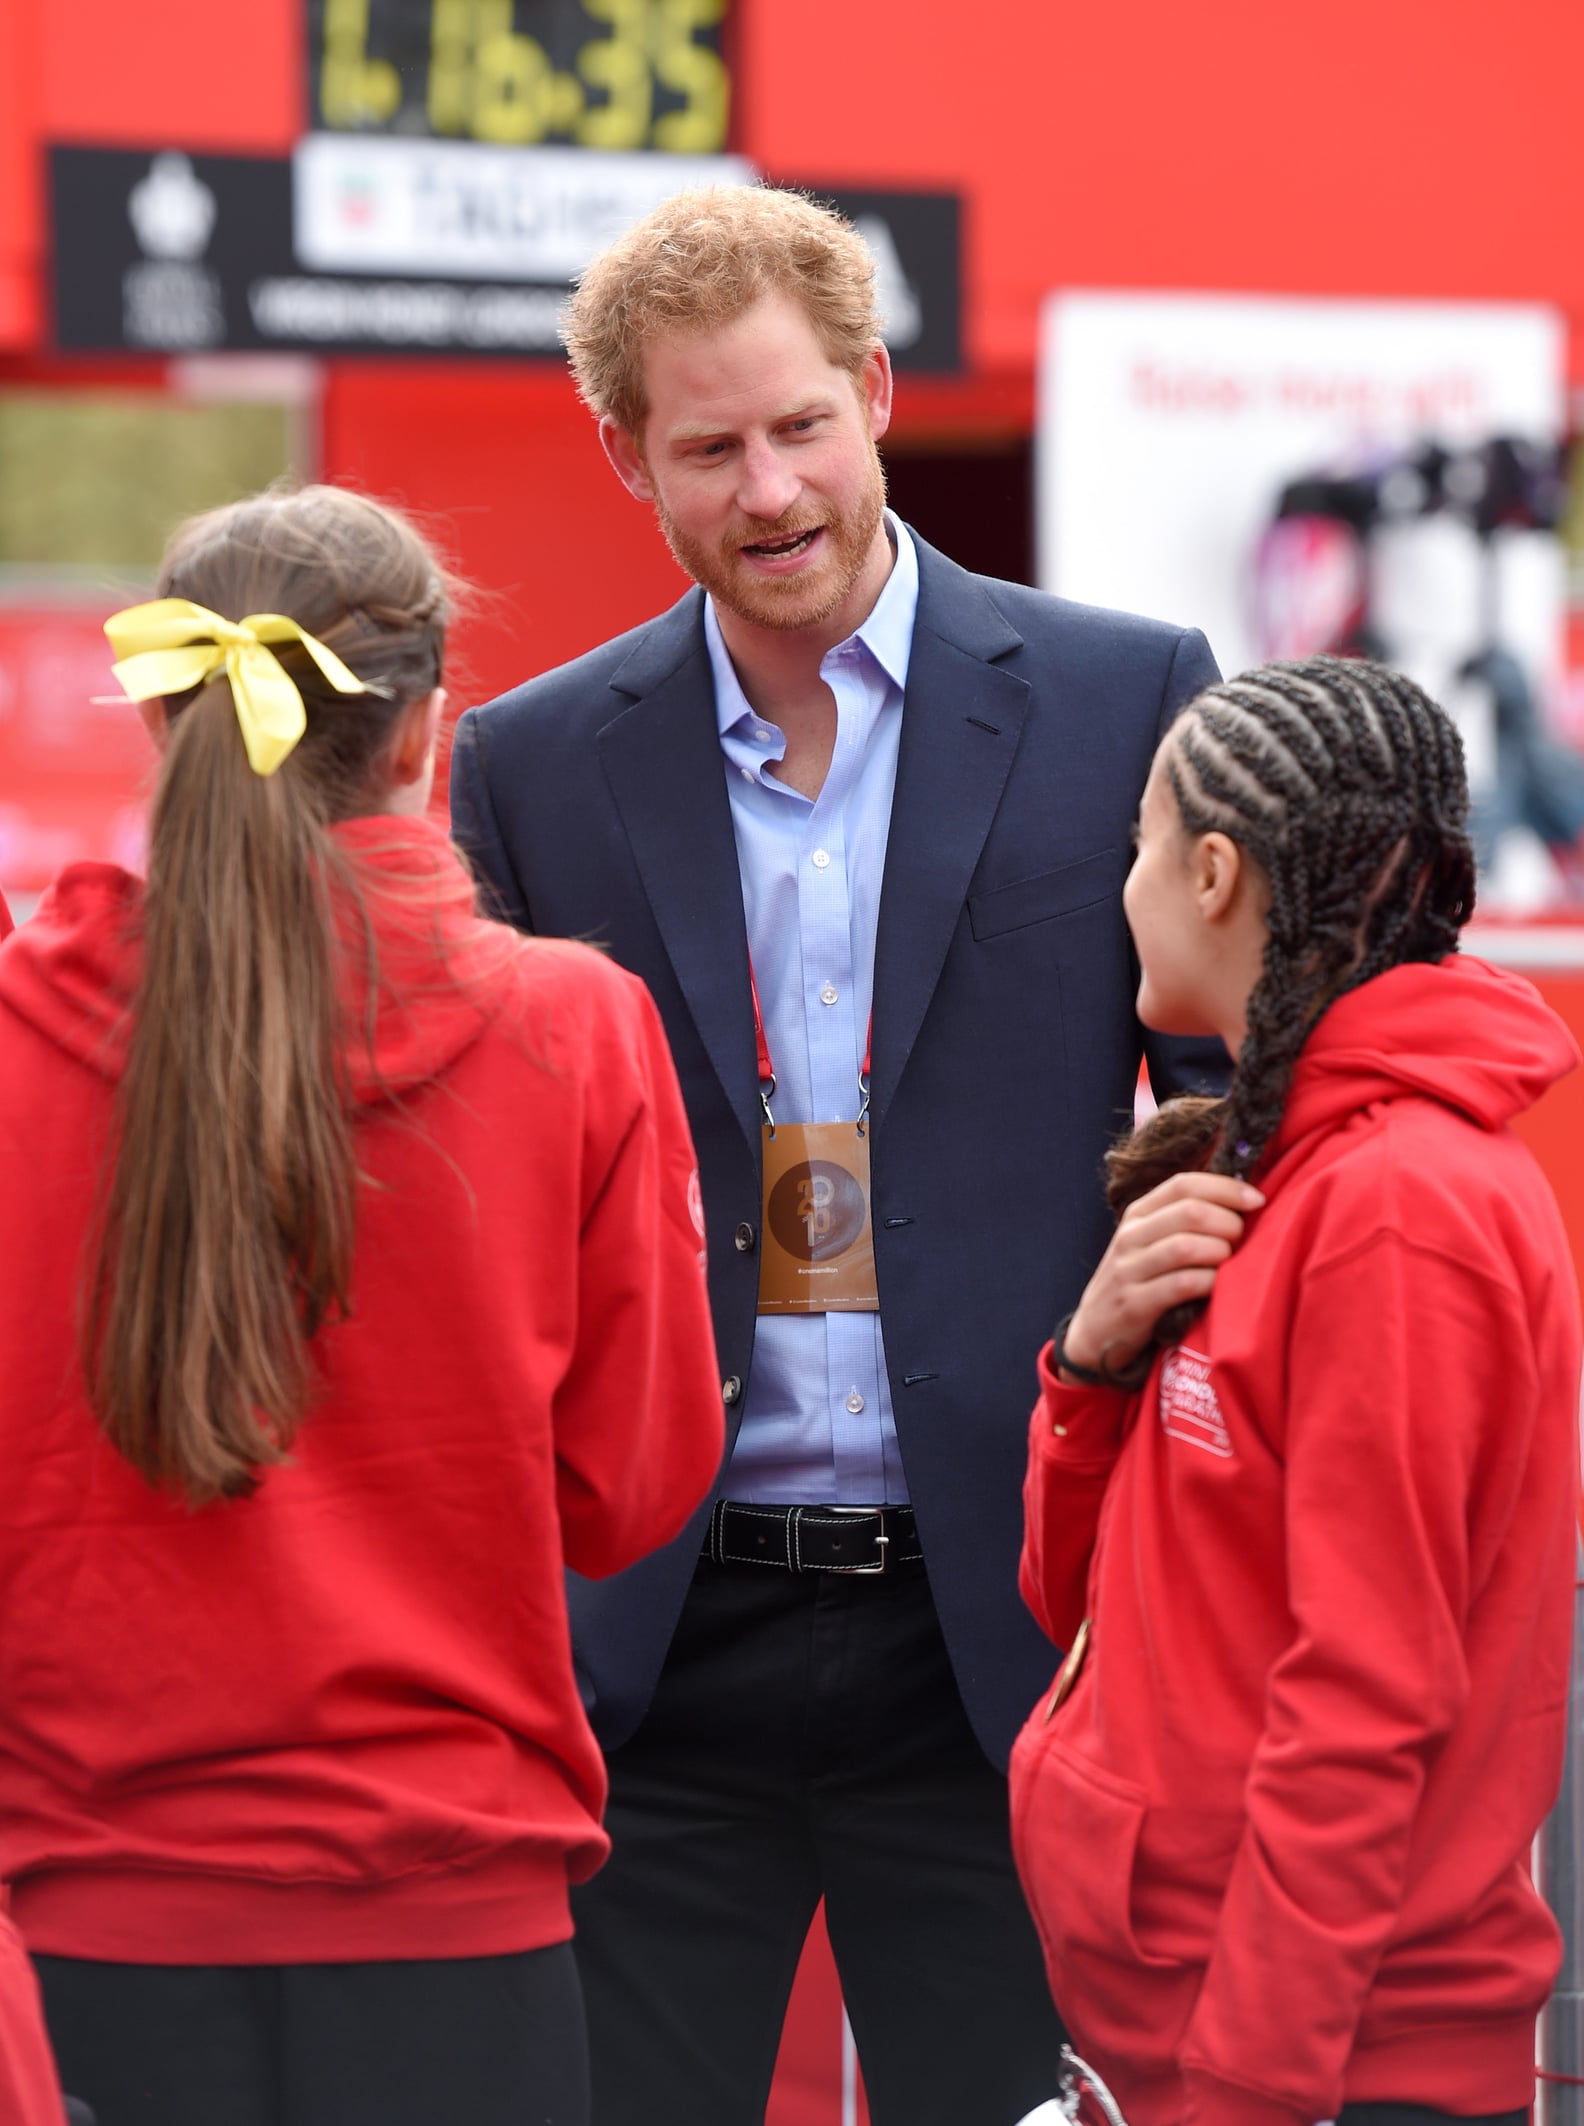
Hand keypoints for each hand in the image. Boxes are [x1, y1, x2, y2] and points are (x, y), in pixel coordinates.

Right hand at [1061, 1172, 1263, 1379]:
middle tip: (1242, 1239)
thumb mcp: (1150, 1243)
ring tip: (1230, 1262)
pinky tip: (1219, 1286)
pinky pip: (1182, 1285)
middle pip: (1190, 1211)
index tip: (1257, 1200)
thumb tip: (1242, 1202)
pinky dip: (1210, 1282)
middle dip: (1228, 1222)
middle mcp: (1130, 1236)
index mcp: (1138, 1214)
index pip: (1184, 1184)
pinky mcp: (1134, 1304)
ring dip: (1220, 1252)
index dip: (1225, 1187)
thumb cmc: (1138, 1282)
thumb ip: (1184, 1221)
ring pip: (1185, 1246)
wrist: (1096, 1331)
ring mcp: (1129, 1270)